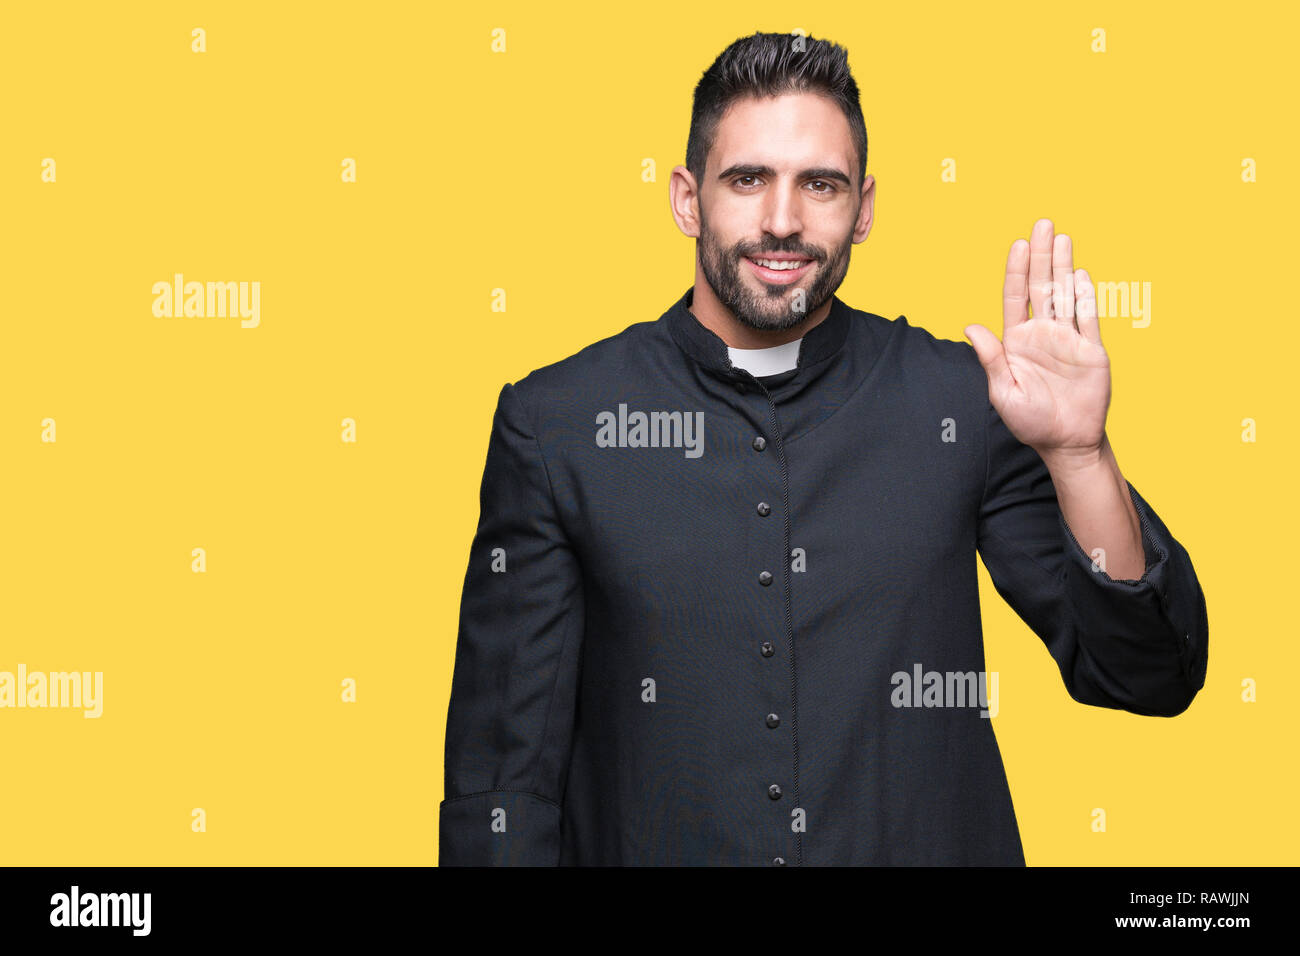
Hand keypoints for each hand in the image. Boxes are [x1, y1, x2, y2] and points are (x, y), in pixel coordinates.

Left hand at [964, 218, 1110, 469]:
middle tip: (1042, 224)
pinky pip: (1089, 317)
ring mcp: (1068, 339)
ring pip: (1066, 295)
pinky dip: (1085, 295)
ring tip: (1061, 237)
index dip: (1017, 271)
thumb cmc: (1031, 421)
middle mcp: (1043, 334)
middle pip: (1042, 287)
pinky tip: (1080, 274)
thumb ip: (991, 359)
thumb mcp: (1004, 392)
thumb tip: (970, 326)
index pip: (1016, 298)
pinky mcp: (1092, 349)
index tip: (1018, 245)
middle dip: (1041, 256)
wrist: (1067, 442)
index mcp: (1017, 342)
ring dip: (1064, 266)